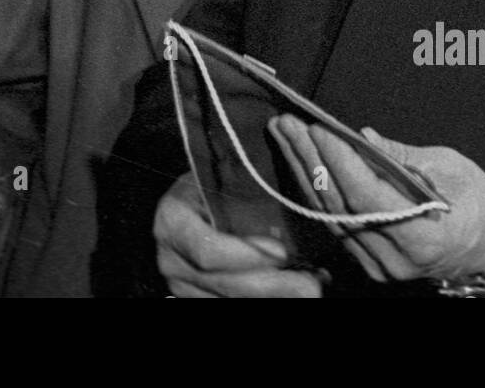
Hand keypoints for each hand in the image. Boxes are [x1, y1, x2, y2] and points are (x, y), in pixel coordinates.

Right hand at [153, 173, 322, 297]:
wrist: (190, 201)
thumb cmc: (211, 183)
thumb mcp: (222, 178)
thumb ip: (247, 197)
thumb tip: (295, 213)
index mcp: (173, 221)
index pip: (209, 250)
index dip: (248, 256)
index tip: (284, 252)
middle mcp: (171, 259)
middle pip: (225, 284)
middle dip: (274, 286)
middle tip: (313, 284)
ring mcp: (181, 285)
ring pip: (230, 301)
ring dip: (276, 296)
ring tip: (313, 283)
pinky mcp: (195, 299)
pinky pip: (230, 305)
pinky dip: (267, 299)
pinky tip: (293, 288)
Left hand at [271, 116, 484, 284]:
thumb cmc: (474, 199)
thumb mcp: (445, 166)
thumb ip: (399, 156)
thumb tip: (362, 137)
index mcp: (422, 237)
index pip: (367, 197)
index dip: (339, 162)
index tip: (318, 129)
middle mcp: (395, 258)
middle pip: (340, 205)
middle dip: (310, 160)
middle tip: (288, 124)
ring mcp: (378, 263)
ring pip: (328, 213)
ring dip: (303, 171)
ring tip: (285, 134)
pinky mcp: (367, 259)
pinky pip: (332, 220)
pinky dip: (314, 188)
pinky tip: (299, 160)